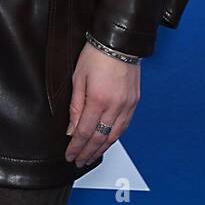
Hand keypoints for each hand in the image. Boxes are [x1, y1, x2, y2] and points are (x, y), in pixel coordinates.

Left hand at [65, 41, 139, 166]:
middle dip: (88, 152)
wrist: (119, 43)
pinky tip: (107, 142)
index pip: (84, 132)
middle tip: (79, 161)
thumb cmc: (96, 55)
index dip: (76, 147)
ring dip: (101, 149)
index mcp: (98, 100)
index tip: (70, 155)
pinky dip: (114, 138)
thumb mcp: (78, 77)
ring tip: (91, 156)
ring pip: (114, 136)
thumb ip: (75, 106)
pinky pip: (124, 127)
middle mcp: (115, 106)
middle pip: (100, 138)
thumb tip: (71, 129)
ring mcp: (127, 106)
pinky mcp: (134, 103)